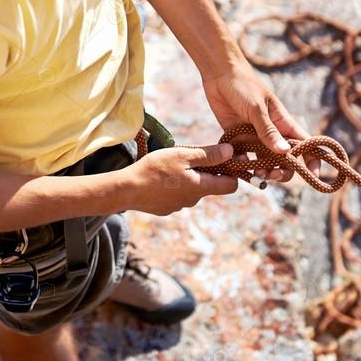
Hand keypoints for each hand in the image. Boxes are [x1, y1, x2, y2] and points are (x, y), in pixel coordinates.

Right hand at [123, 143, 238, 215]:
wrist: (127, 190)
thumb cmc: (155, 169)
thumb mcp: (183, 155)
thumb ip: (208, 155)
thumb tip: (230, 152)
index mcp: (201, 187)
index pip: (232, 186)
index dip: (233, 172)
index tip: (226, 158)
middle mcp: (193, 200)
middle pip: (210, 185)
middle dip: (206, 170)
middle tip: (191, 155)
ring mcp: (179, 206)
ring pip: (192, 189)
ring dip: (188, 176)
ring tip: (171, 164)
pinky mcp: (166, 208)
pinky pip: (177, 194)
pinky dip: (175, 185)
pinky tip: (161, 176)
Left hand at [201, 61, 319, 182]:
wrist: (220, 74)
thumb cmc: (244, 86)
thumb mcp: (257, 108)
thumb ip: (268, 131)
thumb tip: (285, 153)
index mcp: (284, 123)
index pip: (305, 145)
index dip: (312, 161)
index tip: (312, 175)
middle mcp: (272, 133)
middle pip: (285, 160)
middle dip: (282, 172)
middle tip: (271, 175)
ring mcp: (255, 137)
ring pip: (265, 162)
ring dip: (263, 171)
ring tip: (256, 174)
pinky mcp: (238, 138)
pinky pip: (243, 157)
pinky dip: (242, 165)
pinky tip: (237, 165)